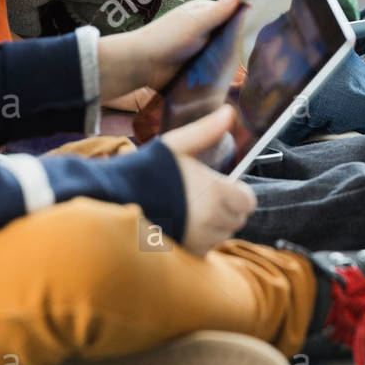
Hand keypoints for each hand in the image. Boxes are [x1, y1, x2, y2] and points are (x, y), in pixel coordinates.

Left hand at [96, 0, 242, 100]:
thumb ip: (219, 11)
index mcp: (203, 12)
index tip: (260, 32)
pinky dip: (218, 72)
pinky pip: (211, 67)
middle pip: (228, 35)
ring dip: (228, 61)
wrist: (142, 65)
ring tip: (244, 71)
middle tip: (255, 57)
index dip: (244, 21)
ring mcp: (199, 48)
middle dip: (237, 44)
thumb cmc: (168, 38)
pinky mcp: (194, 66)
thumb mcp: (197, 22)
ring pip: (221, 53)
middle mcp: (202, 28)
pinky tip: (230, 79)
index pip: (231, 13)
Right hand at [161, 105, 256, 255]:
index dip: (238, 193)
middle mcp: (213, 221)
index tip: (223, 186)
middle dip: (227, 207)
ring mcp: (200, 240)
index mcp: (216, 193)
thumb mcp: (177, 145)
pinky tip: (183, 224)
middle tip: (203, 196)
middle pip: (237, 218)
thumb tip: (229, 111)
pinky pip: (206, 247)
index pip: (248, 201)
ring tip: (190, 209)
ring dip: (214, 224)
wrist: (116, 201)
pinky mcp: (187, 253)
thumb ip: (206, 130)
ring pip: (223, 234)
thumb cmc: (147, 170)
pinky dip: (201, 239)